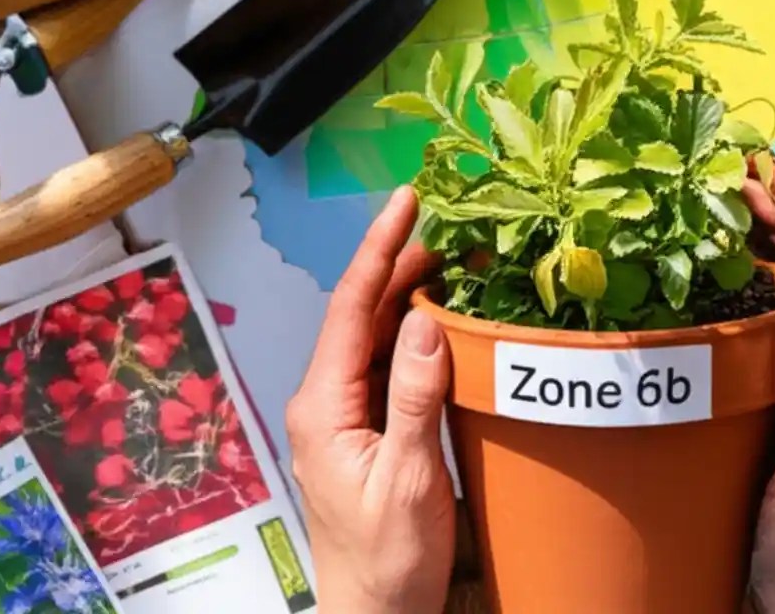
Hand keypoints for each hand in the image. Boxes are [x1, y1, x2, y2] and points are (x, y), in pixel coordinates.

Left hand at [286, 187, 455, 613]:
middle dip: (398, 265)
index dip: (378, 250)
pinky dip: (414, 337)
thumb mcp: (408, 477)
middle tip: (448, 226)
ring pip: (373, 338)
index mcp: (323, 406)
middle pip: (360, 315)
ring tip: (452, 261)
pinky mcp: (363, 430)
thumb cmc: (388, 558)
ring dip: (408, 298)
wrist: (375, 613)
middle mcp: (324, 401)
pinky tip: (444, 323)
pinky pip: (386, 367)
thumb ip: (413, 396)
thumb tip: (422, 318)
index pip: (348, 308)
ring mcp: (342, 415)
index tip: (406, 202)